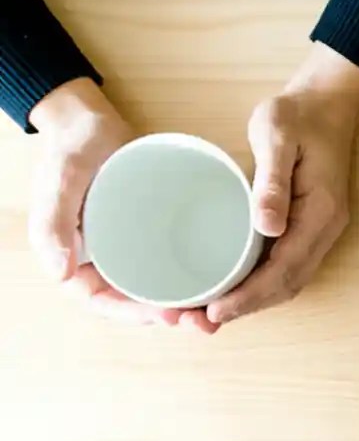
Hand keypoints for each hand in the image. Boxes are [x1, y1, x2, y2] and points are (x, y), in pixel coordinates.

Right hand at [27, 79, 214, 331]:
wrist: (88, 119)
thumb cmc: (71, 145)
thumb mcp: (62, 179)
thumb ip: (54, 222)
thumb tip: (62, 275)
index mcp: (72, 256)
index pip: (102, 300)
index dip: (133, 315)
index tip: (166, 317)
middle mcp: (100, 259)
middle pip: (133, 301)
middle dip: (167, 317)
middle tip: (203, 322)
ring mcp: (126, 248)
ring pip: (155, 287)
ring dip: (185, 304)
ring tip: (217, 312)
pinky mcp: (148, 233)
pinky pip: (168, 263)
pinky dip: (192, 277)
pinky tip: (221, 281)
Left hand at [207, 43, 358, 323]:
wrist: (328, 103)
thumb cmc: (298, 115)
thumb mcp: (277, 136)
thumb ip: (272, 181)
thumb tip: (266, 228)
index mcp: (320, 213)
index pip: (285, 269)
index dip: (251, 295)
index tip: (216, 310)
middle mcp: (325, 230)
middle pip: (288, 285)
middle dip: (249, 307)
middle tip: (204, 320)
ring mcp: (320, 230)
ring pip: (289, 280)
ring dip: (256, 300)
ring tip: (214, 311)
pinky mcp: (309, 226)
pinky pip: (288, 265)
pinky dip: (262, 283)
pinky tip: (235, 284)